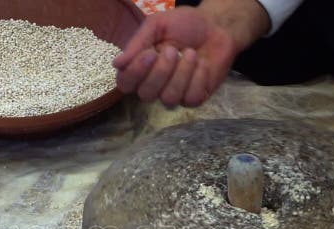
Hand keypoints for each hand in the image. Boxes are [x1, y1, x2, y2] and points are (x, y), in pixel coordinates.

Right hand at [112, 7, 238, 107]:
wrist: (216, 26)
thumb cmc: (184, 24)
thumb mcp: (157, 24)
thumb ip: (137, 42)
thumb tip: (116, 64)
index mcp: (140, 68)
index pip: (125, 83)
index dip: (135, 72)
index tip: (150, 52)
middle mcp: (154, 85)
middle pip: (146, 95)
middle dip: (161, 71)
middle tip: (173, 49)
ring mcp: (174, 94)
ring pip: (168, 99)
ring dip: (182, 73)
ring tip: (191, 53)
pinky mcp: (194, 98)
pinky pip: (191, 99)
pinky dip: (199, 77)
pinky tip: (202, 64)